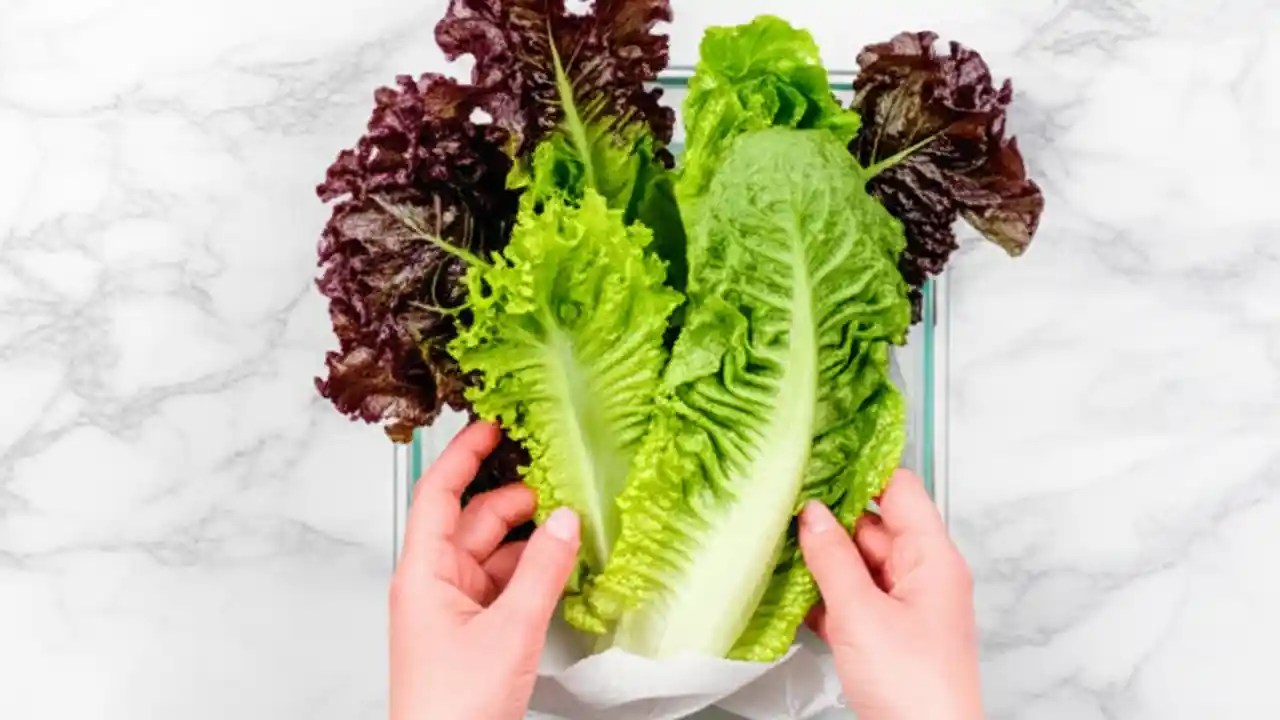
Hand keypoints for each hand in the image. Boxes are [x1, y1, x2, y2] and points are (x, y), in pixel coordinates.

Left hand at [389, 422, 580, 719]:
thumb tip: (565, 520)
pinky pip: (501, 584)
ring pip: (491, 553)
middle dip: (513, 501)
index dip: (463, 454)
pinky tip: (557, 567)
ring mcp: (451, 609)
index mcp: (423, 573)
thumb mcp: (510, 630)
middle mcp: (432, 584)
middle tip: (556, 483)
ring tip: (568, 526)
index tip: (492, 425)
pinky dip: (528, 571)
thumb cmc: (452, 710)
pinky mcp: (471, 632)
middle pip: (472, 520)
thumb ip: (542, 570)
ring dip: (526, 539)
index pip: (438, 493)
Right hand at [799, 470, 981, 719]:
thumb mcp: (862, 614)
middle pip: (874, 525)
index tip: (822, 456)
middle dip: (830, 516)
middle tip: (783, 503)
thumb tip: (812, 514)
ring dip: (822, 558)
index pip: (900, 489)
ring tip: (778, 543)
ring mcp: (904, 606)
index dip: (862, 469)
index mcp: (932, 558)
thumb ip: (833, 559)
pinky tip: (791, 592)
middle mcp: (923, 576)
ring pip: (858, 564)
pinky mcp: (885, 636)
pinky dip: (823, 594)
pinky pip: (852, 599)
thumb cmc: (916, 690)